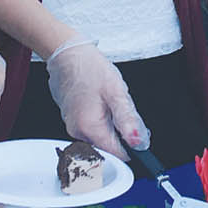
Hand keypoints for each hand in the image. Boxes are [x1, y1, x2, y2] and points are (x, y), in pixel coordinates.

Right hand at [45, 38, 149, 158]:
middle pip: (108, 147)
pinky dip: (101, 123)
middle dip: (122, 137)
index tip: (140, 138)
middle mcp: (77, 132)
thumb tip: (138, 142)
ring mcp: (72, 126)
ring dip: (112, 130)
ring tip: (112, 106)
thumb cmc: (90, 68)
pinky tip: (103, 105)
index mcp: (89, 127)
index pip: (116, 153)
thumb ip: (128, 119)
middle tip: (127, 115)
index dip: (132, 148)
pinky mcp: (71, 120)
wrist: (67, 54)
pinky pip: (91, 130)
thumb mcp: (116, 91)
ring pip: (100, 139)